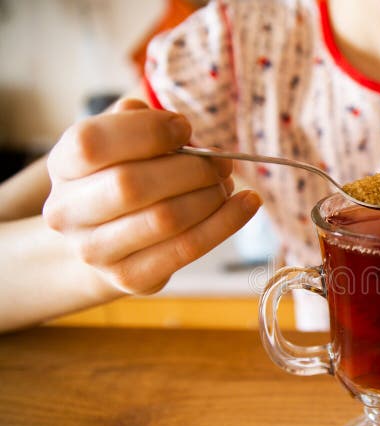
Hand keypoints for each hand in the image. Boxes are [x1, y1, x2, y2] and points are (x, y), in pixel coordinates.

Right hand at [44, 99, 261, 294]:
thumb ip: (139, 124)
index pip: (92, 142)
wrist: (106, 243)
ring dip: (210, 197)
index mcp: (62, 167)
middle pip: (132, 184)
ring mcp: (96, 251)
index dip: (146, 130)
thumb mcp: (119, 145)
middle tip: (221, 164)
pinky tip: (247, 204)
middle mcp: (68, 212)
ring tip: (227, 184)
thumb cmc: (121, 181)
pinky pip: (188, 248)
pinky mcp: (131, 277)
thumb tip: (179, 130)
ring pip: (165, 219)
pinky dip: (226, 223)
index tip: (185, 128)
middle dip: (190, 169)